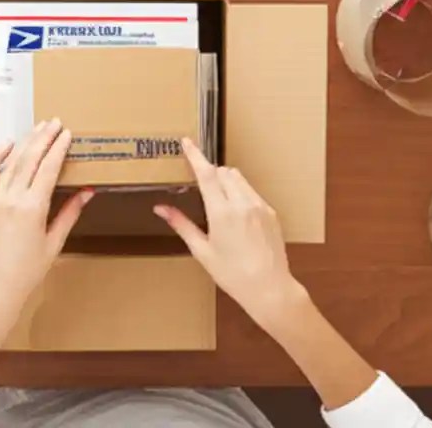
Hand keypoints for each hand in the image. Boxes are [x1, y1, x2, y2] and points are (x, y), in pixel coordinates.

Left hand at [0, 119, 92, 334]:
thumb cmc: (25, 272)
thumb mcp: (54, 243)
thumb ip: (69, 212)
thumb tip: (87, 191)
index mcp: (33, 208)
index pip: (49, 168)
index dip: (59, 148)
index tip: (67, 134)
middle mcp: (11, 199)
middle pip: (31, 158)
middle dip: (44, 138)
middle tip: (55, 123)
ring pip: (11, 161)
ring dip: (26, 142)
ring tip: (38, 128)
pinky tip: (8, 145)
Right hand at [154, 138, 307, 331]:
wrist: (269, 288)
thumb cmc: (232, 274)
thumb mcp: (202, 250)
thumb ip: (181, 224)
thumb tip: (161, 208)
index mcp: (222, 213)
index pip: (207, 174)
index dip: (195, 155)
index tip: (187, 142)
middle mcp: (242, 204)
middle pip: (224, 172)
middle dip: (211, 172)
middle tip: (201, 184)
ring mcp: (260, 206)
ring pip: (240, 179)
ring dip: (226, 181)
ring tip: (219, 202)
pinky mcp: (271, 212)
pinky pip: (252, 193)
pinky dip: (241, 194)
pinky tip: (237, 216)